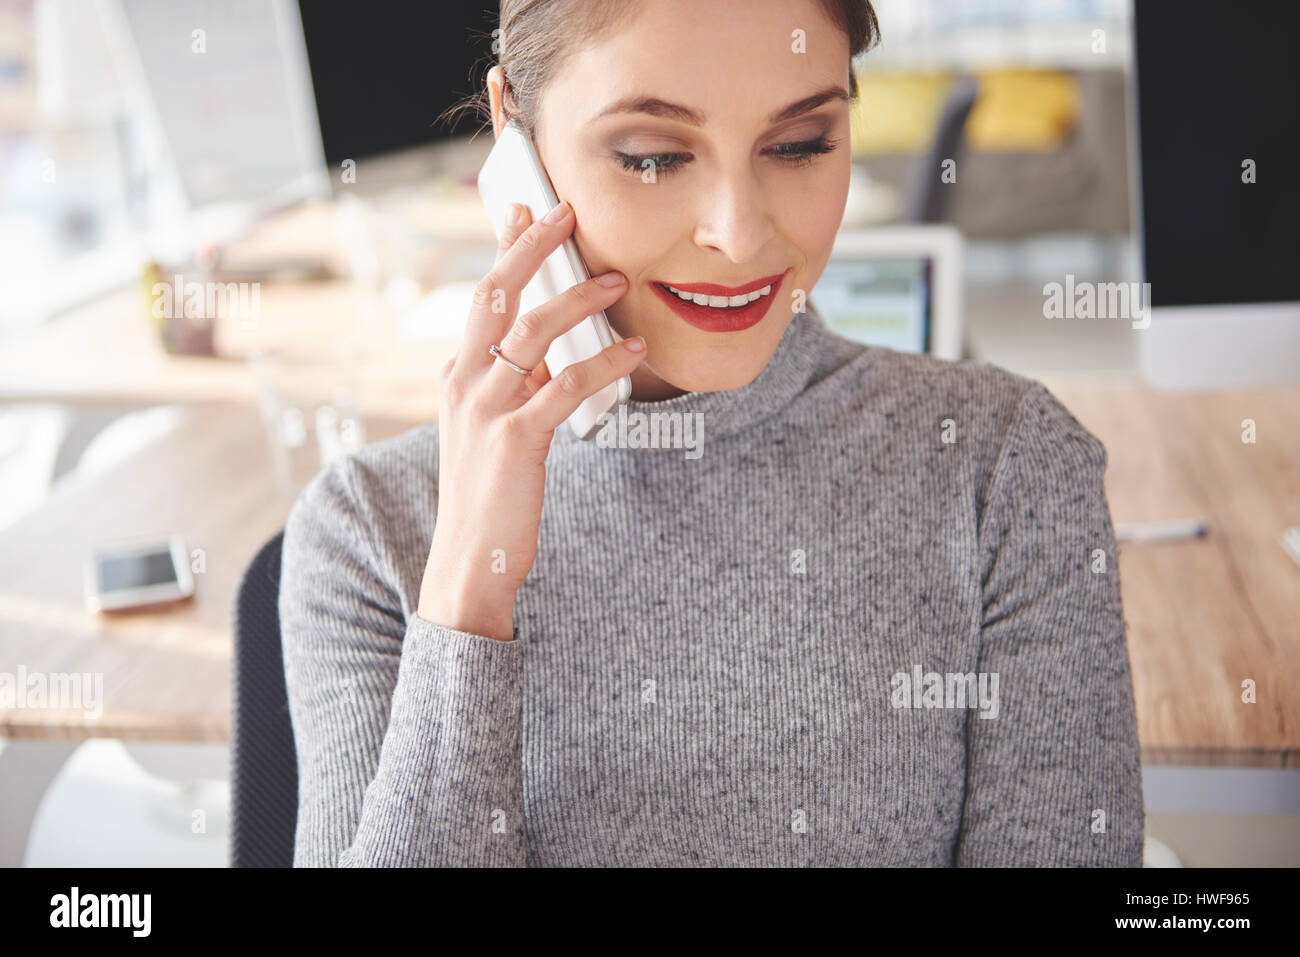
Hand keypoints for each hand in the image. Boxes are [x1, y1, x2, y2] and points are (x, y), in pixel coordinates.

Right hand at [418, 199, 645, 639]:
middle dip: (530, 247)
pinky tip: (632, 350)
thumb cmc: (490, 496)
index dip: (503, 250)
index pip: (482, 299)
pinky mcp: (514, 441)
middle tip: (564, 212)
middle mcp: (464, 384)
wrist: (469, 561)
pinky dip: (603, 363)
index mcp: (458, 377)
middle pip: (495, 297)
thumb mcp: (492, 431)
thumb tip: (550, 354)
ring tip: (617, 279)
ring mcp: (485, 410)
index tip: (524, 209)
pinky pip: (564, 386)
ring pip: (531, 333)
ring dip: (577, 299)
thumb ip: (515, 388)